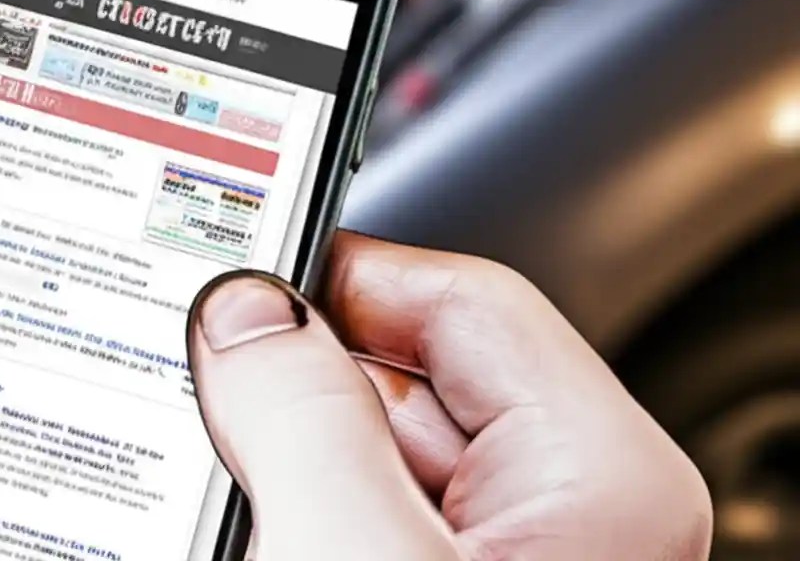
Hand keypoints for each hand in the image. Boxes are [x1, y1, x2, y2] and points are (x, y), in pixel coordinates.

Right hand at [189, 233, 712, 559]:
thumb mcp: (353, 554)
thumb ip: (300, 415)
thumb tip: (244, 312)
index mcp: (595, 477)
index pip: (460, 295)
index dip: (338, 276)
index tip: (239, 283)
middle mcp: (562, 510)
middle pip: (396, 374)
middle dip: (293, 393)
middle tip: (215, 420)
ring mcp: (497, 552)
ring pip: (360, 451)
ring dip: (285, 465)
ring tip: (247, 509)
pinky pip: (352, 512)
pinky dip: (292, 510)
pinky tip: (260, 533)